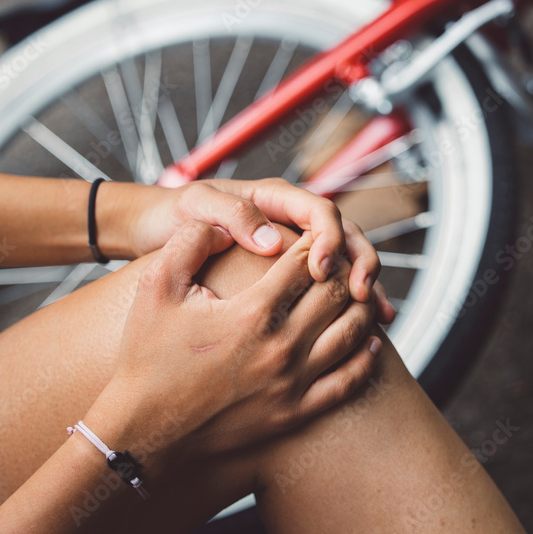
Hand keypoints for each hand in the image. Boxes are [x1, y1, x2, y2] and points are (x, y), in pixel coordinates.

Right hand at [89, 220, 381, 468]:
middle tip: (340, 258)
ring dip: (362, 306)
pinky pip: (348, 382)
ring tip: (358, 291)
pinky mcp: (295, 413)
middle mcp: (282, 347)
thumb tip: (227, 224)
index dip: (315, 240)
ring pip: (353, 334)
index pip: (307, 260)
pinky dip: (365, 358)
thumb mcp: (155, 287)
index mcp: (253, 312)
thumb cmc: (145, 358)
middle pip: (338, 292)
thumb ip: (191, 242)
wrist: (143, 432)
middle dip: (344, 268)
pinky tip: (370, 342)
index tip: (312, 234)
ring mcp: (293, 384)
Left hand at [120, 178, 394, 322]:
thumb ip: (232, 216)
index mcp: (276, 200)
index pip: (321, 212)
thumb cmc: (172, 215)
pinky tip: (363, 333)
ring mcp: (296, 252)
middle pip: (347, 238)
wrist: (155, 231)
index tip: (320, 269)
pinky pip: (332, 291)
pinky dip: (351, 309)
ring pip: (348, 266)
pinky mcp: (294, 279)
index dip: (330, 239)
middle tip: (361, 296)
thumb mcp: (196, 207)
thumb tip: (271, 241)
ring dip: (367, 289)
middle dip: (362, 265)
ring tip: (377, 318)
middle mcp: (292, 222)